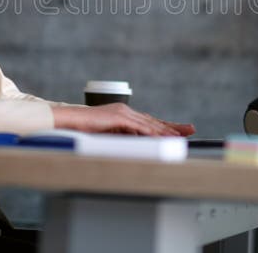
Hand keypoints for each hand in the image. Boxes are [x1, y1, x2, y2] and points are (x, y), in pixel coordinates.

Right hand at [51, 103, 195, 136]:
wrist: (67, 120)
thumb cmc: (82, 129)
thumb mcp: (106, 135)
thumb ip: (120, 137)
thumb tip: (135, 146)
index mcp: (123, 115)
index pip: (149, 122)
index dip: (165, 126)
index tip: (180, 130)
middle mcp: (126, 111)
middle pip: (154, 121)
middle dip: (173, 126)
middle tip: (190, 130)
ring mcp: (123, 113)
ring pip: (150, 124)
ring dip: (167, 131)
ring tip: (181, 136)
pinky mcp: (119, 117)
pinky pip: (140, 127)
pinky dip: (153, 133)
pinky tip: (163, 138)